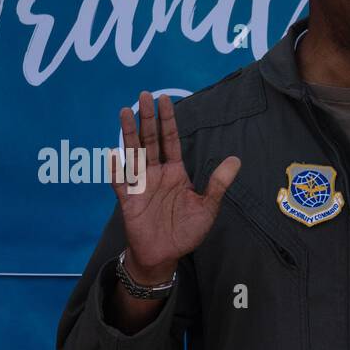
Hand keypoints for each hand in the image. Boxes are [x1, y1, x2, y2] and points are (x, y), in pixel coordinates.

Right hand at [112, 91, 240, 280]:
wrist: (164, 255)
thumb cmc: (185, 231)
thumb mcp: (207, 207)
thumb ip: (218, 184)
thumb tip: (236, 159)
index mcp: (174, 172)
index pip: (170, 140)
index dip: (167, 120)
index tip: (164, 99)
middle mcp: (156, 174)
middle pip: (150, 140)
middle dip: (147, 118)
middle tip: (144, 94)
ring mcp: (140, 185)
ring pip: (133, 154)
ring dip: (129, 133)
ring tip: (125, 112)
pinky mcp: (128, 201)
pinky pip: (120, 183)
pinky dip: (116, 170)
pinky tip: (113, 154)